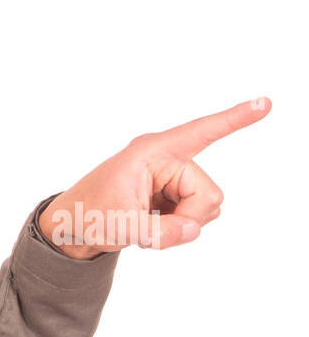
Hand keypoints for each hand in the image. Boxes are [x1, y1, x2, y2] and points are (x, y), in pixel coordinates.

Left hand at [38, 97, 271, 258]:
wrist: (71, 225)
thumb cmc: (88, 215)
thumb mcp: (120, 227)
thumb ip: (159, 232)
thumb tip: (194, 230)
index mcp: (153, 152)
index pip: (201, 133)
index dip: (234, 119)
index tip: (264, 103)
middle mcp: (167, 159)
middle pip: (208, 194)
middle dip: (189, 218)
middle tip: (154, 229)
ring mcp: (172, 176)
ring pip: (206, 207)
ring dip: (183, 224)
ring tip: (147, 223)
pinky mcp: (174, 192)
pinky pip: (196, 215)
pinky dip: (179, 227)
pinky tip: (153, 222)